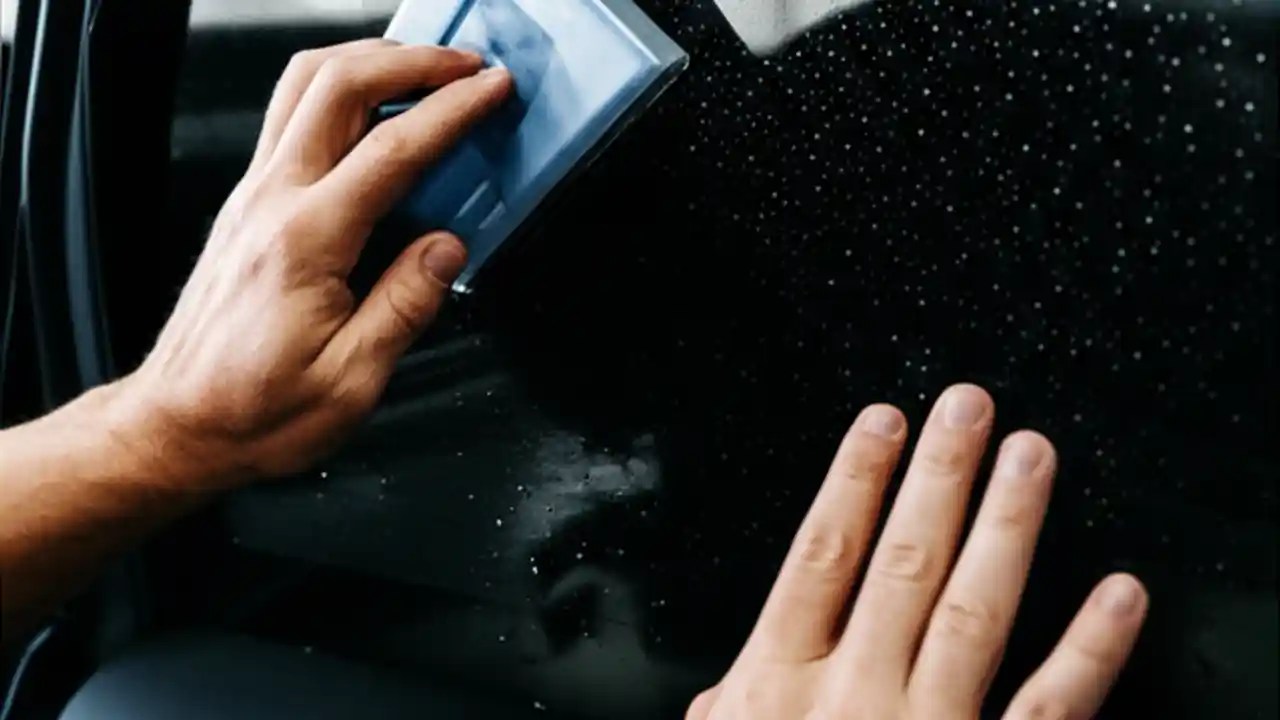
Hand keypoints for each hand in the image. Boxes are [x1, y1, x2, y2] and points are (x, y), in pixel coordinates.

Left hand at [114, 40, 511, 485]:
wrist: (180, 424)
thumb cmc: (255, 411)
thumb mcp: (351, 381)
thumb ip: (406, 305)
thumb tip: (448, 249)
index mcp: (305, 243)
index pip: (392, 150)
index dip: (452, 111)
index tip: (491, 92)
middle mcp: (271, 204)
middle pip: (337, 84)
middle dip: (410, 62)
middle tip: (463, 66)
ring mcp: (253, 197)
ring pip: (304, 86)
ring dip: (367, 64)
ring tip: (422, 72)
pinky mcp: (249, 206)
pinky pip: (293, 118)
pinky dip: (341, 93)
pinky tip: (376, 115)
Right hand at [688, 384, 1146, 719]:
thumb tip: (723, 691)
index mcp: (777, 689)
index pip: (818, 558)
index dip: (850, 482)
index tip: (883, 422)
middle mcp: (852, 699)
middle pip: (898, 565)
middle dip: (936, 479)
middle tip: (969, 407)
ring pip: (971, 613)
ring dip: (1007, 529)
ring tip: (1031, 457)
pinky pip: (1049, 711)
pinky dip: (1090, 650)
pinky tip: (1116, 593)